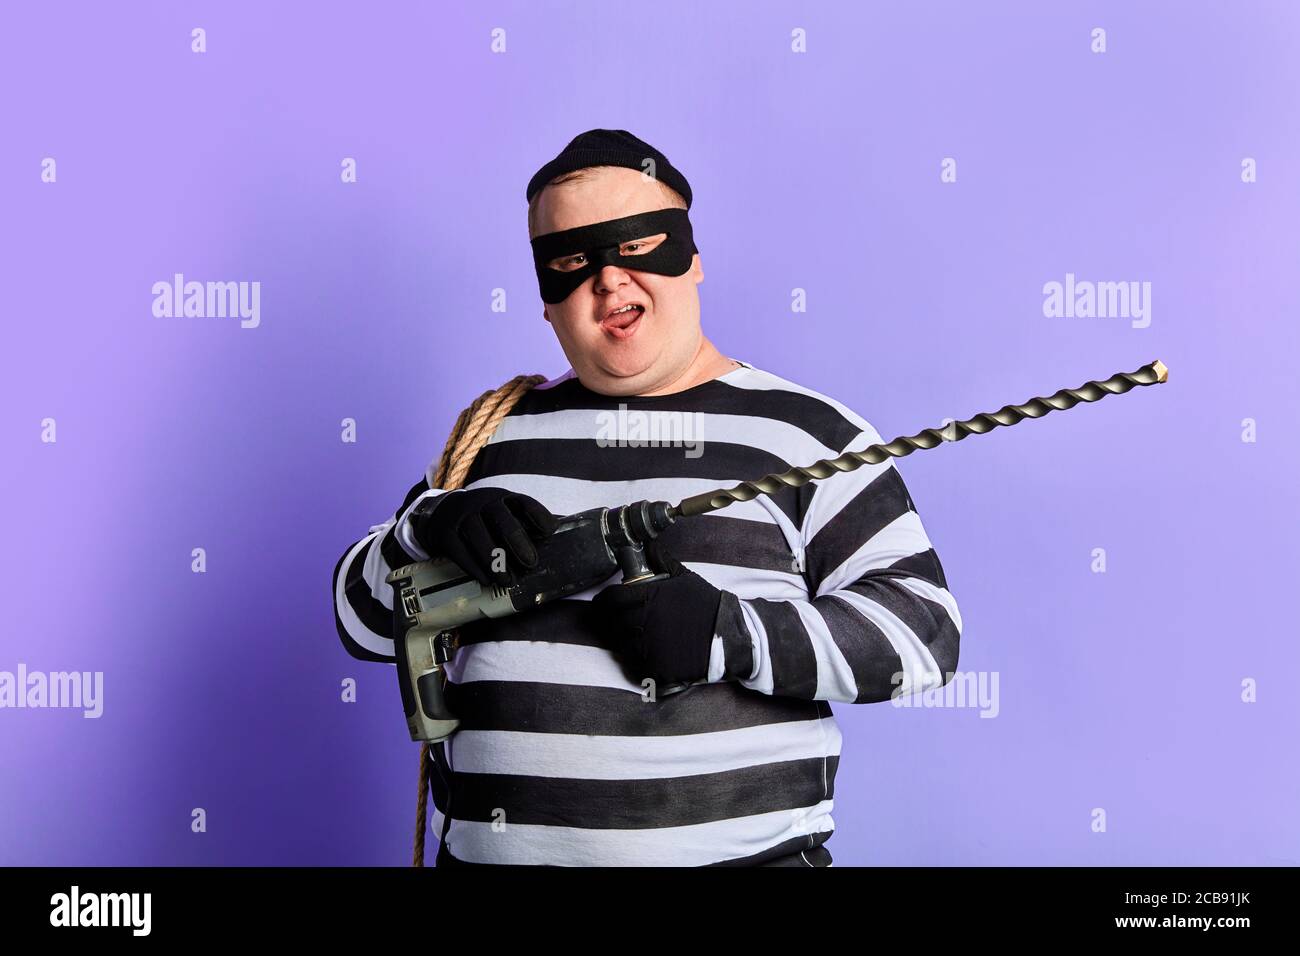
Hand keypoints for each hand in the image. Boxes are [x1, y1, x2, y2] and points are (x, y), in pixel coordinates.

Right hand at [411, 488, 558, 586]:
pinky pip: (460, 551)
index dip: (538, 515)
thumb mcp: (502, 511)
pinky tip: (486, 579)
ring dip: (495, 561)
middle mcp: (482, 503)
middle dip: (518, 541)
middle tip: (531, 562)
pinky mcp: (446, 533)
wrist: (441, 512)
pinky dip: (474, 567)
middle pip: (502, 519)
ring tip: (508, 580)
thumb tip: (559, 535)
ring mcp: (462, 517)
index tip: (550, 531)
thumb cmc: (483, 516)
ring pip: (479, 537)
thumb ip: (525, 522)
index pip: (523, 502)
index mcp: (502, 498)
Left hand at [589, 540, 721, 687]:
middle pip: (612, 623)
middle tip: (619, 622)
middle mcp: (646, 622)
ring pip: (622, 646)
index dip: (602, 601)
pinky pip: (636, 667)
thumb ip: (663, 562)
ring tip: (638, 639)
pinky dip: (639, 662)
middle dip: (612, 622)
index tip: (602, 603)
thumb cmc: (708, 606)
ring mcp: (650, 647)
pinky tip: (650, 655)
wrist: (729, 637)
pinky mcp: (657, 669)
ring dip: (625, 642)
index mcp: (650, 598)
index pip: (610, 599)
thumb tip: (650, 546)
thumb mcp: (686, 578)